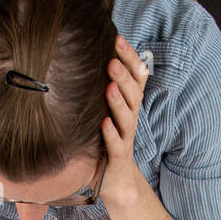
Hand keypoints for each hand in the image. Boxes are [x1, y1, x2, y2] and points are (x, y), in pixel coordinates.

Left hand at [100, 35, 148, 208]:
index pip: (137, 77)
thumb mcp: (106, 112)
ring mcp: (125, 138)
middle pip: (133, 93)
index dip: (130, 58)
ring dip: (119, 100)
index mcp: (129, 105)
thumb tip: (83, 57)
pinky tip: (104, 123)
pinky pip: (117, 144)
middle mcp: (130, 119)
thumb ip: (102, 89)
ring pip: (128, 117)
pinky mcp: (118, 158)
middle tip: (112, 60)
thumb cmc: (105, 141)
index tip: (117, 38)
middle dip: (124, 75)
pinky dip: (111, 134)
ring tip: (110, 85)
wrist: (115, 180)